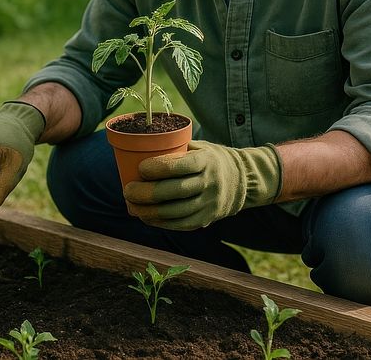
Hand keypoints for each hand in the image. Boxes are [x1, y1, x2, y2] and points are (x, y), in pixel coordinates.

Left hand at [123, 140, 281, 230]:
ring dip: (149, 212)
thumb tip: (139, 150)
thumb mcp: (199, 147)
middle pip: (174, 191)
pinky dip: (161, 222)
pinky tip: (146, 218)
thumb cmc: (209, 159)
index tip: (140, 168)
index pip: (179, 165)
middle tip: (127, 191)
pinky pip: (181, 224)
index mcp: (206, 160)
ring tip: (132, 207)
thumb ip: (175, 149)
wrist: (242, 180)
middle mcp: (210, 182)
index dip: (157, 168)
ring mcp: (210, 203)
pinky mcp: (208, 218)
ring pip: (176, 212)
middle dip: (146, 193)